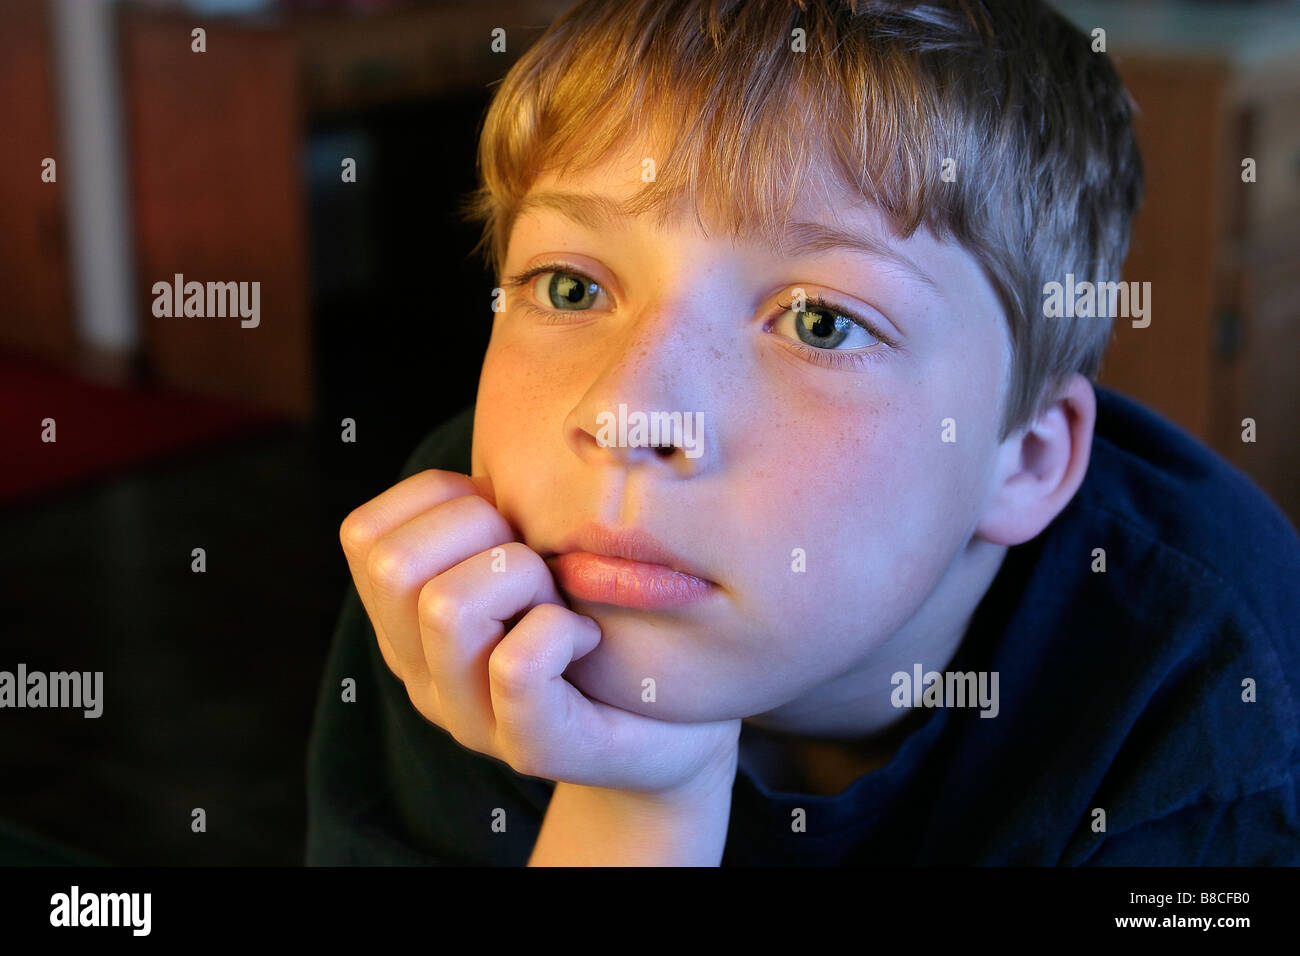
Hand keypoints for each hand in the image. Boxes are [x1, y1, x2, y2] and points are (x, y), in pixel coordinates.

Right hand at [339, 469, 741, 797]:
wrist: (665, 733)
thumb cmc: (604, 620)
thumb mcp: (536, 554)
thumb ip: (496, 512)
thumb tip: (503, 442)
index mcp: (406, 622)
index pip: (364, 534)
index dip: (442, 501)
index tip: (505, 523)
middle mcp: (421, 672)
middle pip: (392, 563)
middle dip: (478, 530)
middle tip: (536, 559)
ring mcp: (468, 717)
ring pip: (446, 606)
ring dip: (523, 576)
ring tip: (561, 599)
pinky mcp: (528, 747)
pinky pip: (516, 665)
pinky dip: (560, 631)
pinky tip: (586, 639)